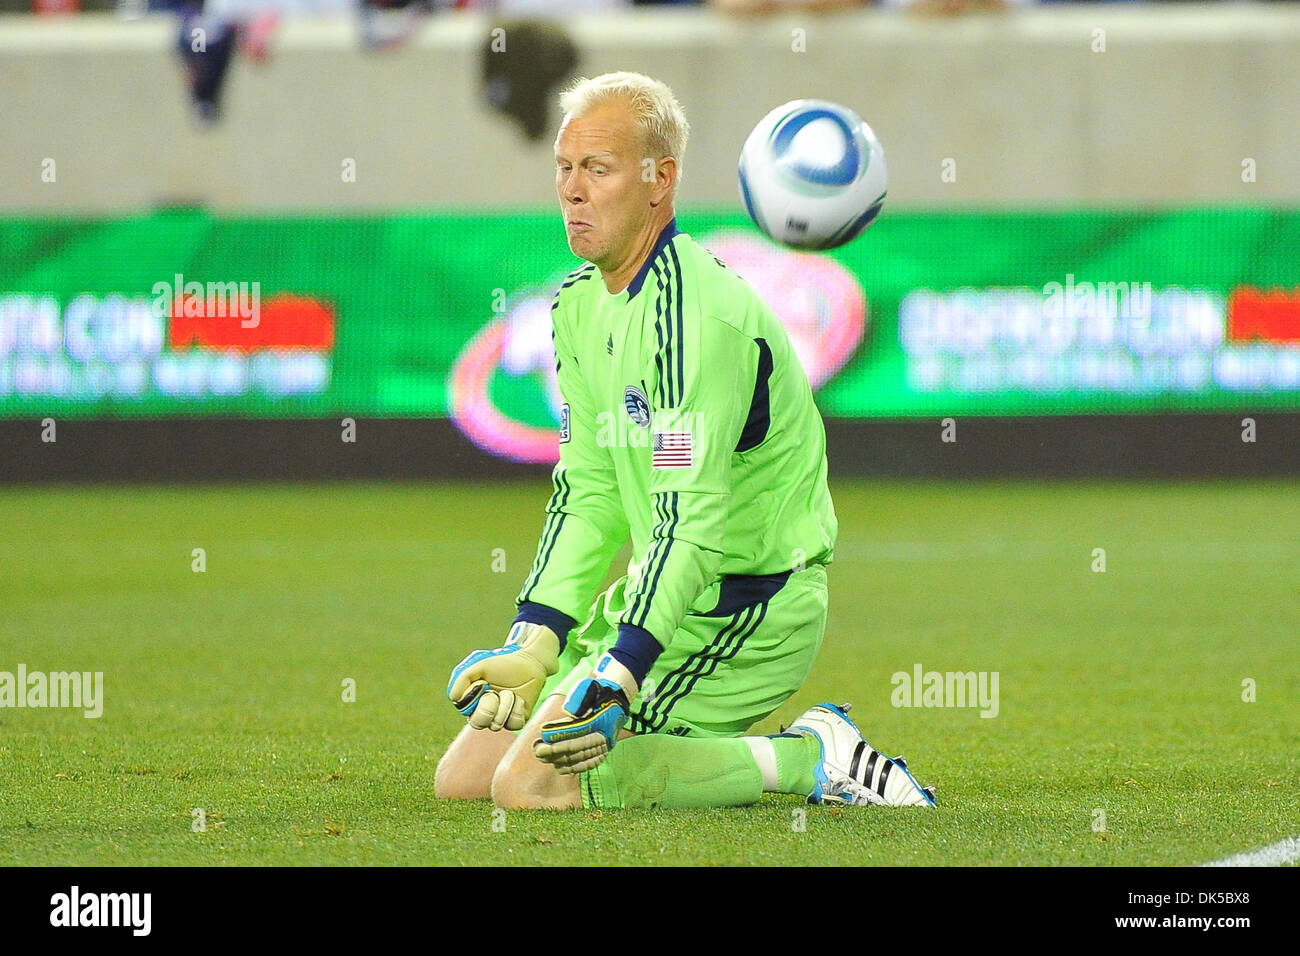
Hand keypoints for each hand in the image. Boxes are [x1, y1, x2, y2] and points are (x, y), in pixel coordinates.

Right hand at [446, 622, 559, 731]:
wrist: (529, 663)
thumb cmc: (504, 664)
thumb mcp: (481, 666)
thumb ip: (463, 678)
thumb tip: (454, 698)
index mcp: (473, 701)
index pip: (466, 711)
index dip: (475, 698)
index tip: (483, 683)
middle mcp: (485, 712)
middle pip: (478, 723)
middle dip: (488, 706)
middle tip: (496, 693)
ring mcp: (501, 718)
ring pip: (497, 724)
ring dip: (506, 703)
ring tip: (510, 692)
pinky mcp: (517, 720)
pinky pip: (514, 724)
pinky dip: (518, 708)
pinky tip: (520, 699)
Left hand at [533, 654, 638, 774]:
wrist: (617, 699)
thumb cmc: (599, 692)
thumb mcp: (589, 688)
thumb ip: (578, 699)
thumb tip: (567, 712)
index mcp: (601, 721)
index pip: (577, 733)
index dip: (559, 737)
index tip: (543, 738)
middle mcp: (604, 737)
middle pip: (577, 749)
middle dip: (555, 751)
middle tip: (537, 750)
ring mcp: (605, 747)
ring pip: (580, 759)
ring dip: (560, 760)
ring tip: (543, 758)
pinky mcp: (604, 753)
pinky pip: (589, 765)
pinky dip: (574, 768)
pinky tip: (559, 767)